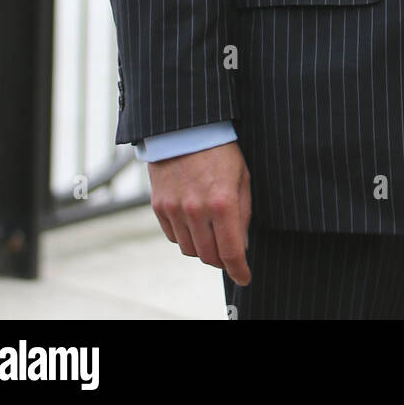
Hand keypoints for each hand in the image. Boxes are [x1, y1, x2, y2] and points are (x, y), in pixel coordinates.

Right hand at [148, 140, 251, 284]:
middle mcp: (197, 210)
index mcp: (223, 202)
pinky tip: (193, 220)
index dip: (239, 270)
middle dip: (222, 260)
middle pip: (209, 257)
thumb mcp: (242, 177)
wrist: (185, 128)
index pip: (231, 252)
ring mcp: (175, 209)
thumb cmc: (220, 150)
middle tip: (229, 252)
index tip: (244, 277)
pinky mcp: (159, 206)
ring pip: (189, 250)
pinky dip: (185, 235)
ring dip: (202, 247)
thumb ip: (243, 213)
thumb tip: (242, 245)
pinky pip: (173, 236)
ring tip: (211, 230)